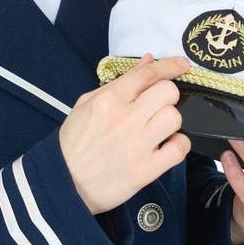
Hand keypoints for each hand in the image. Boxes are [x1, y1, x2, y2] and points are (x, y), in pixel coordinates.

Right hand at [59, 52, 191, 215]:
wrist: (63, 182)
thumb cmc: (74, 142)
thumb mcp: (87, 103)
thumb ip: (120, 82)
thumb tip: (148, 62)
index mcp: (108, 100)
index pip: (148, 74)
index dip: (170, 66)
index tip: (181, 65)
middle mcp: (124, 119)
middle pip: (168, 92)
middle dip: (168, 95)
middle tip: (159, 104)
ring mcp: (136, 145)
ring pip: (175, 118)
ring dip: (171, 120)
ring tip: (159, 128)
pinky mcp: (145, 170)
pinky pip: (179, 149)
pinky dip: (178, 145)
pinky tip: (167, 145)